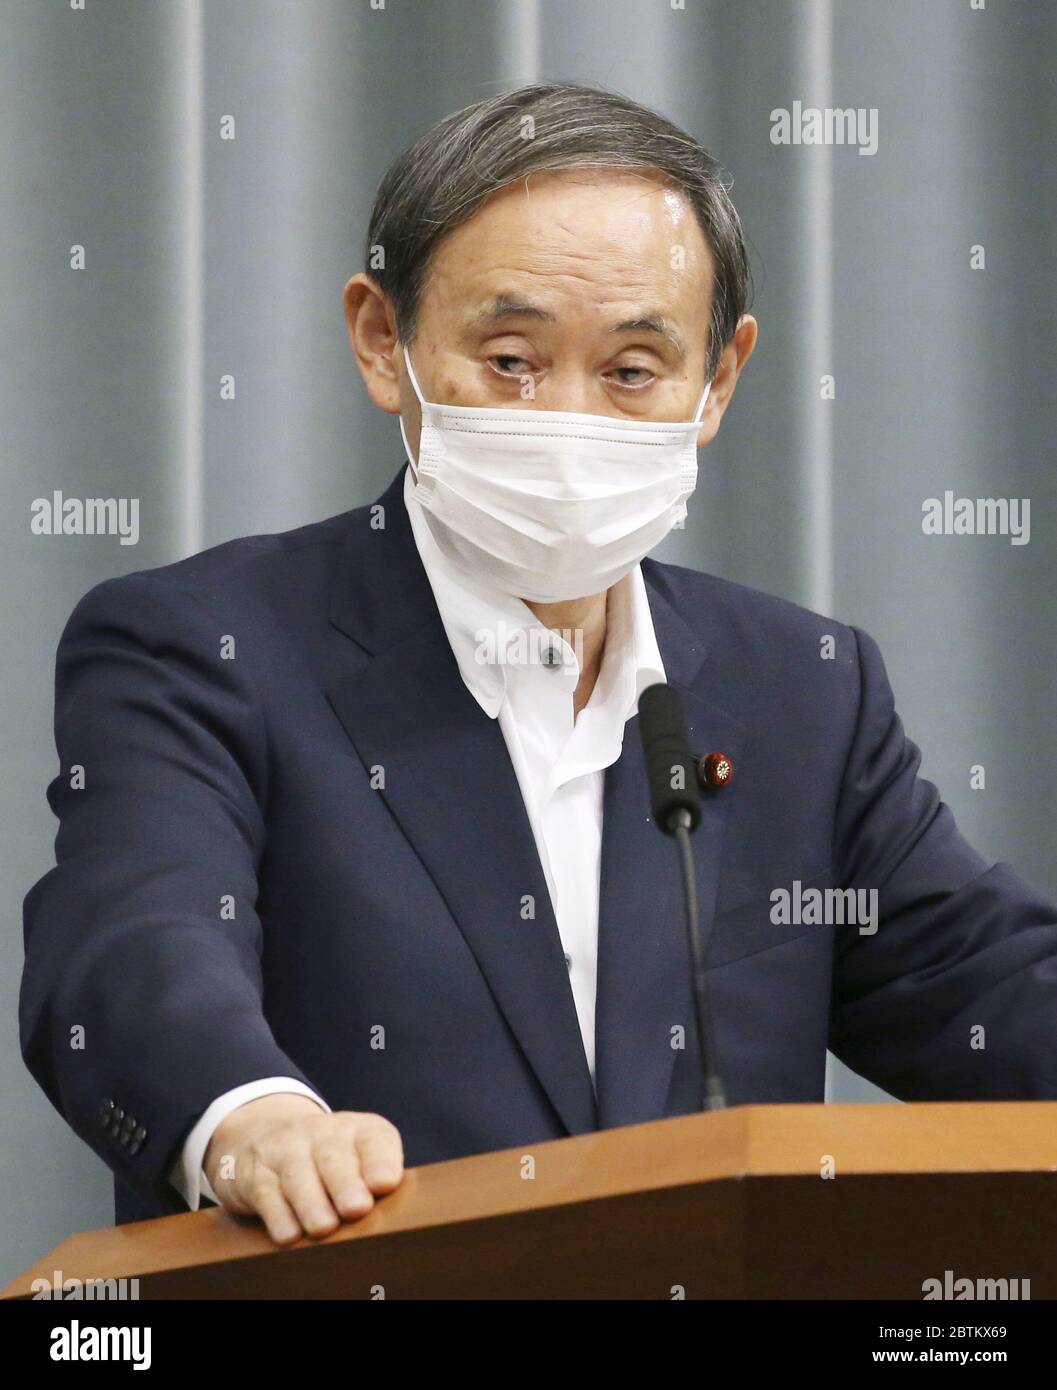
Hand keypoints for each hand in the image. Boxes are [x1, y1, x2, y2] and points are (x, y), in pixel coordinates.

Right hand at [203, 1093, 404, 1244]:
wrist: (264, 1133)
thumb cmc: (327, 1160)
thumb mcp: (356, 1158)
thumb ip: (376, 1181)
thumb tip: (394, 1215)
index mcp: (357, 1130)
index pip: (374, 1139)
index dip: (380, 1161)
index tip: (385, 1184)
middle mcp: (321, 1132)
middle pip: (334, 1156)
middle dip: (345, 1183)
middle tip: (356, 1208)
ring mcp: (285, 1149)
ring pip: (298, 1174)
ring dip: (311, 1202)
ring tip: (324, 1227)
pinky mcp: (255, 1173)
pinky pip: (266, 1193)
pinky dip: (278, 1215)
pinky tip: (289, 1234)